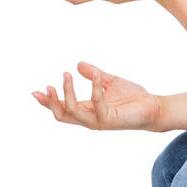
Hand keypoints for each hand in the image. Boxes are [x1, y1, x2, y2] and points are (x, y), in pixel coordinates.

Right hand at [31, 61, 164, 131]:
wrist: (152, 107)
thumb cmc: (131, 97)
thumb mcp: (108, 82)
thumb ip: (93, 75)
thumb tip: (77, 64)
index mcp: (87, 110)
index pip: (62, 109)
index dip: (47, 103)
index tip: (34, 92)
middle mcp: (90, 119)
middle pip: (62, 115)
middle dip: (52, 102)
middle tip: (48, 85)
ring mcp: (99, 121)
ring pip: (74, 112)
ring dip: (68, 93)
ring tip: (66, 74)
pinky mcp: (110, 120)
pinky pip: (97, 104)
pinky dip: (95, 88)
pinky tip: (98, 75)